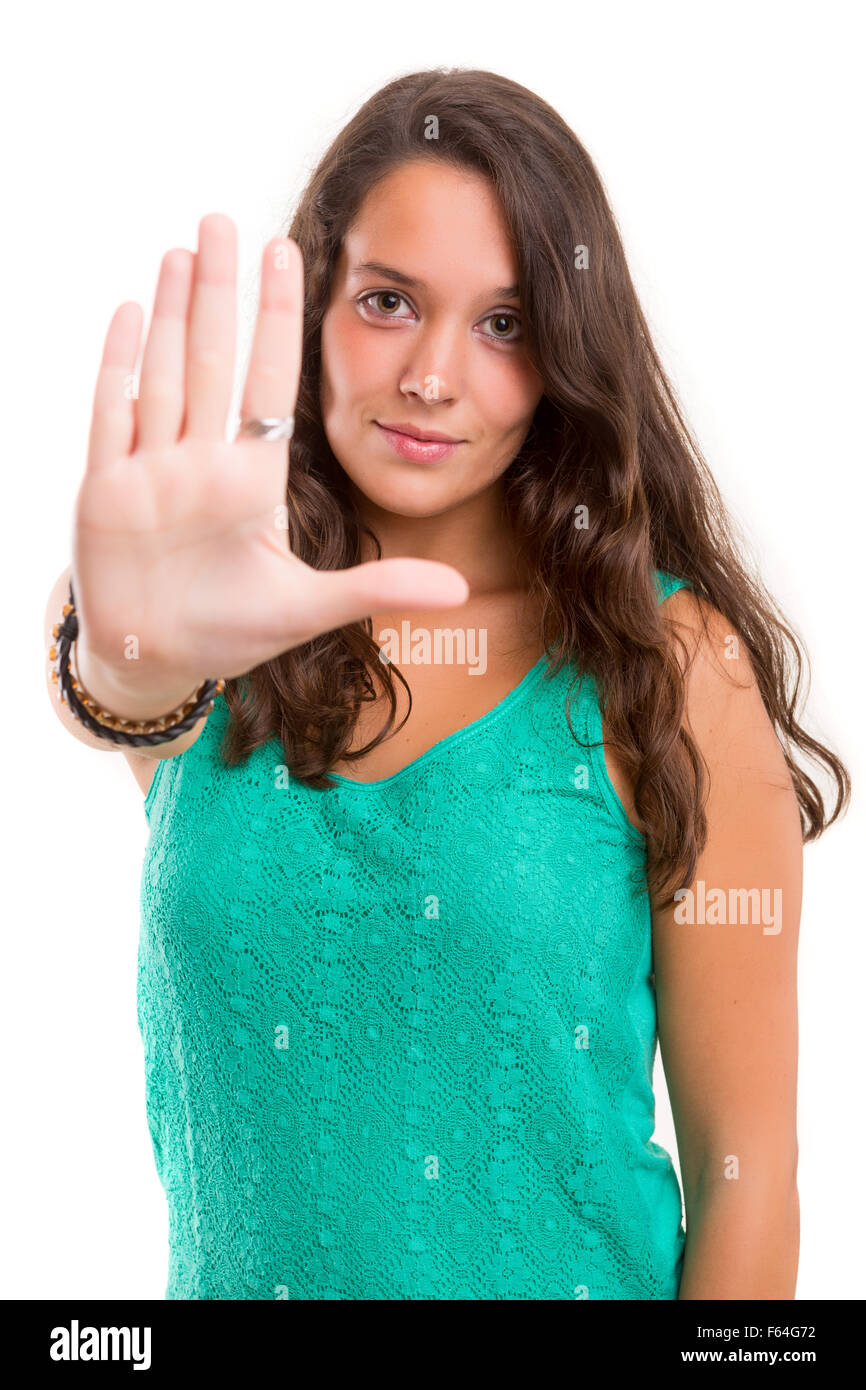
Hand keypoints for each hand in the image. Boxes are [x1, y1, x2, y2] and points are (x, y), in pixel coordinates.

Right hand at [71, 214, 468, 698]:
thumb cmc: (230, 630)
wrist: (159, 659)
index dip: (277, 319)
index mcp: (253, 478)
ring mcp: (153, 470)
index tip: (290, 254)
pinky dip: (120, 367)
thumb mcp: (309, 608)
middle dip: (221, 291)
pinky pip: (111, 416)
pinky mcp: (106, 492)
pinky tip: (130, 312)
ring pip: (166, 373)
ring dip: (174, 312)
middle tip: (225, 219)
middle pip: (215, 359)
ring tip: (186, 248)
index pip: (270, 381)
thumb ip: (380, 589)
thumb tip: (460, 588)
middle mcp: (203, 461)